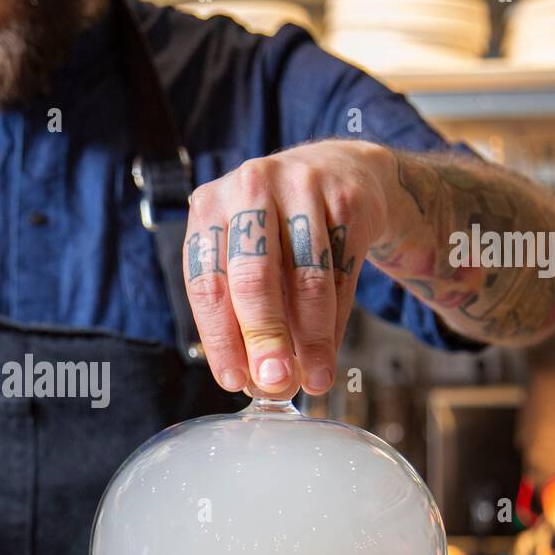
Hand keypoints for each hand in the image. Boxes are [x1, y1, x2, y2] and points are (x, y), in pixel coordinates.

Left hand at [183, 139, 391, 396]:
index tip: (233, 381)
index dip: (220, 338)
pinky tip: (330, 351)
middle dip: (265, 339)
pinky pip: (342, 272)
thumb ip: (237, 310)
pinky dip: (336, 320)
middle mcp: (250, 188)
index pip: (207, 282)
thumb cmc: (277, 228)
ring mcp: (301, 187)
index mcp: (209, 207)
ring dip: (311, 339)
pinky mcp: (347, 198)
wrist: (341, 170)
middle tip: (275, 384)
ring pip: (306, 278)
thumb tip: (253, 381)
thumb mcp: (242, 254)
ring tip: (313, 380)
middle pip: (255, 277)